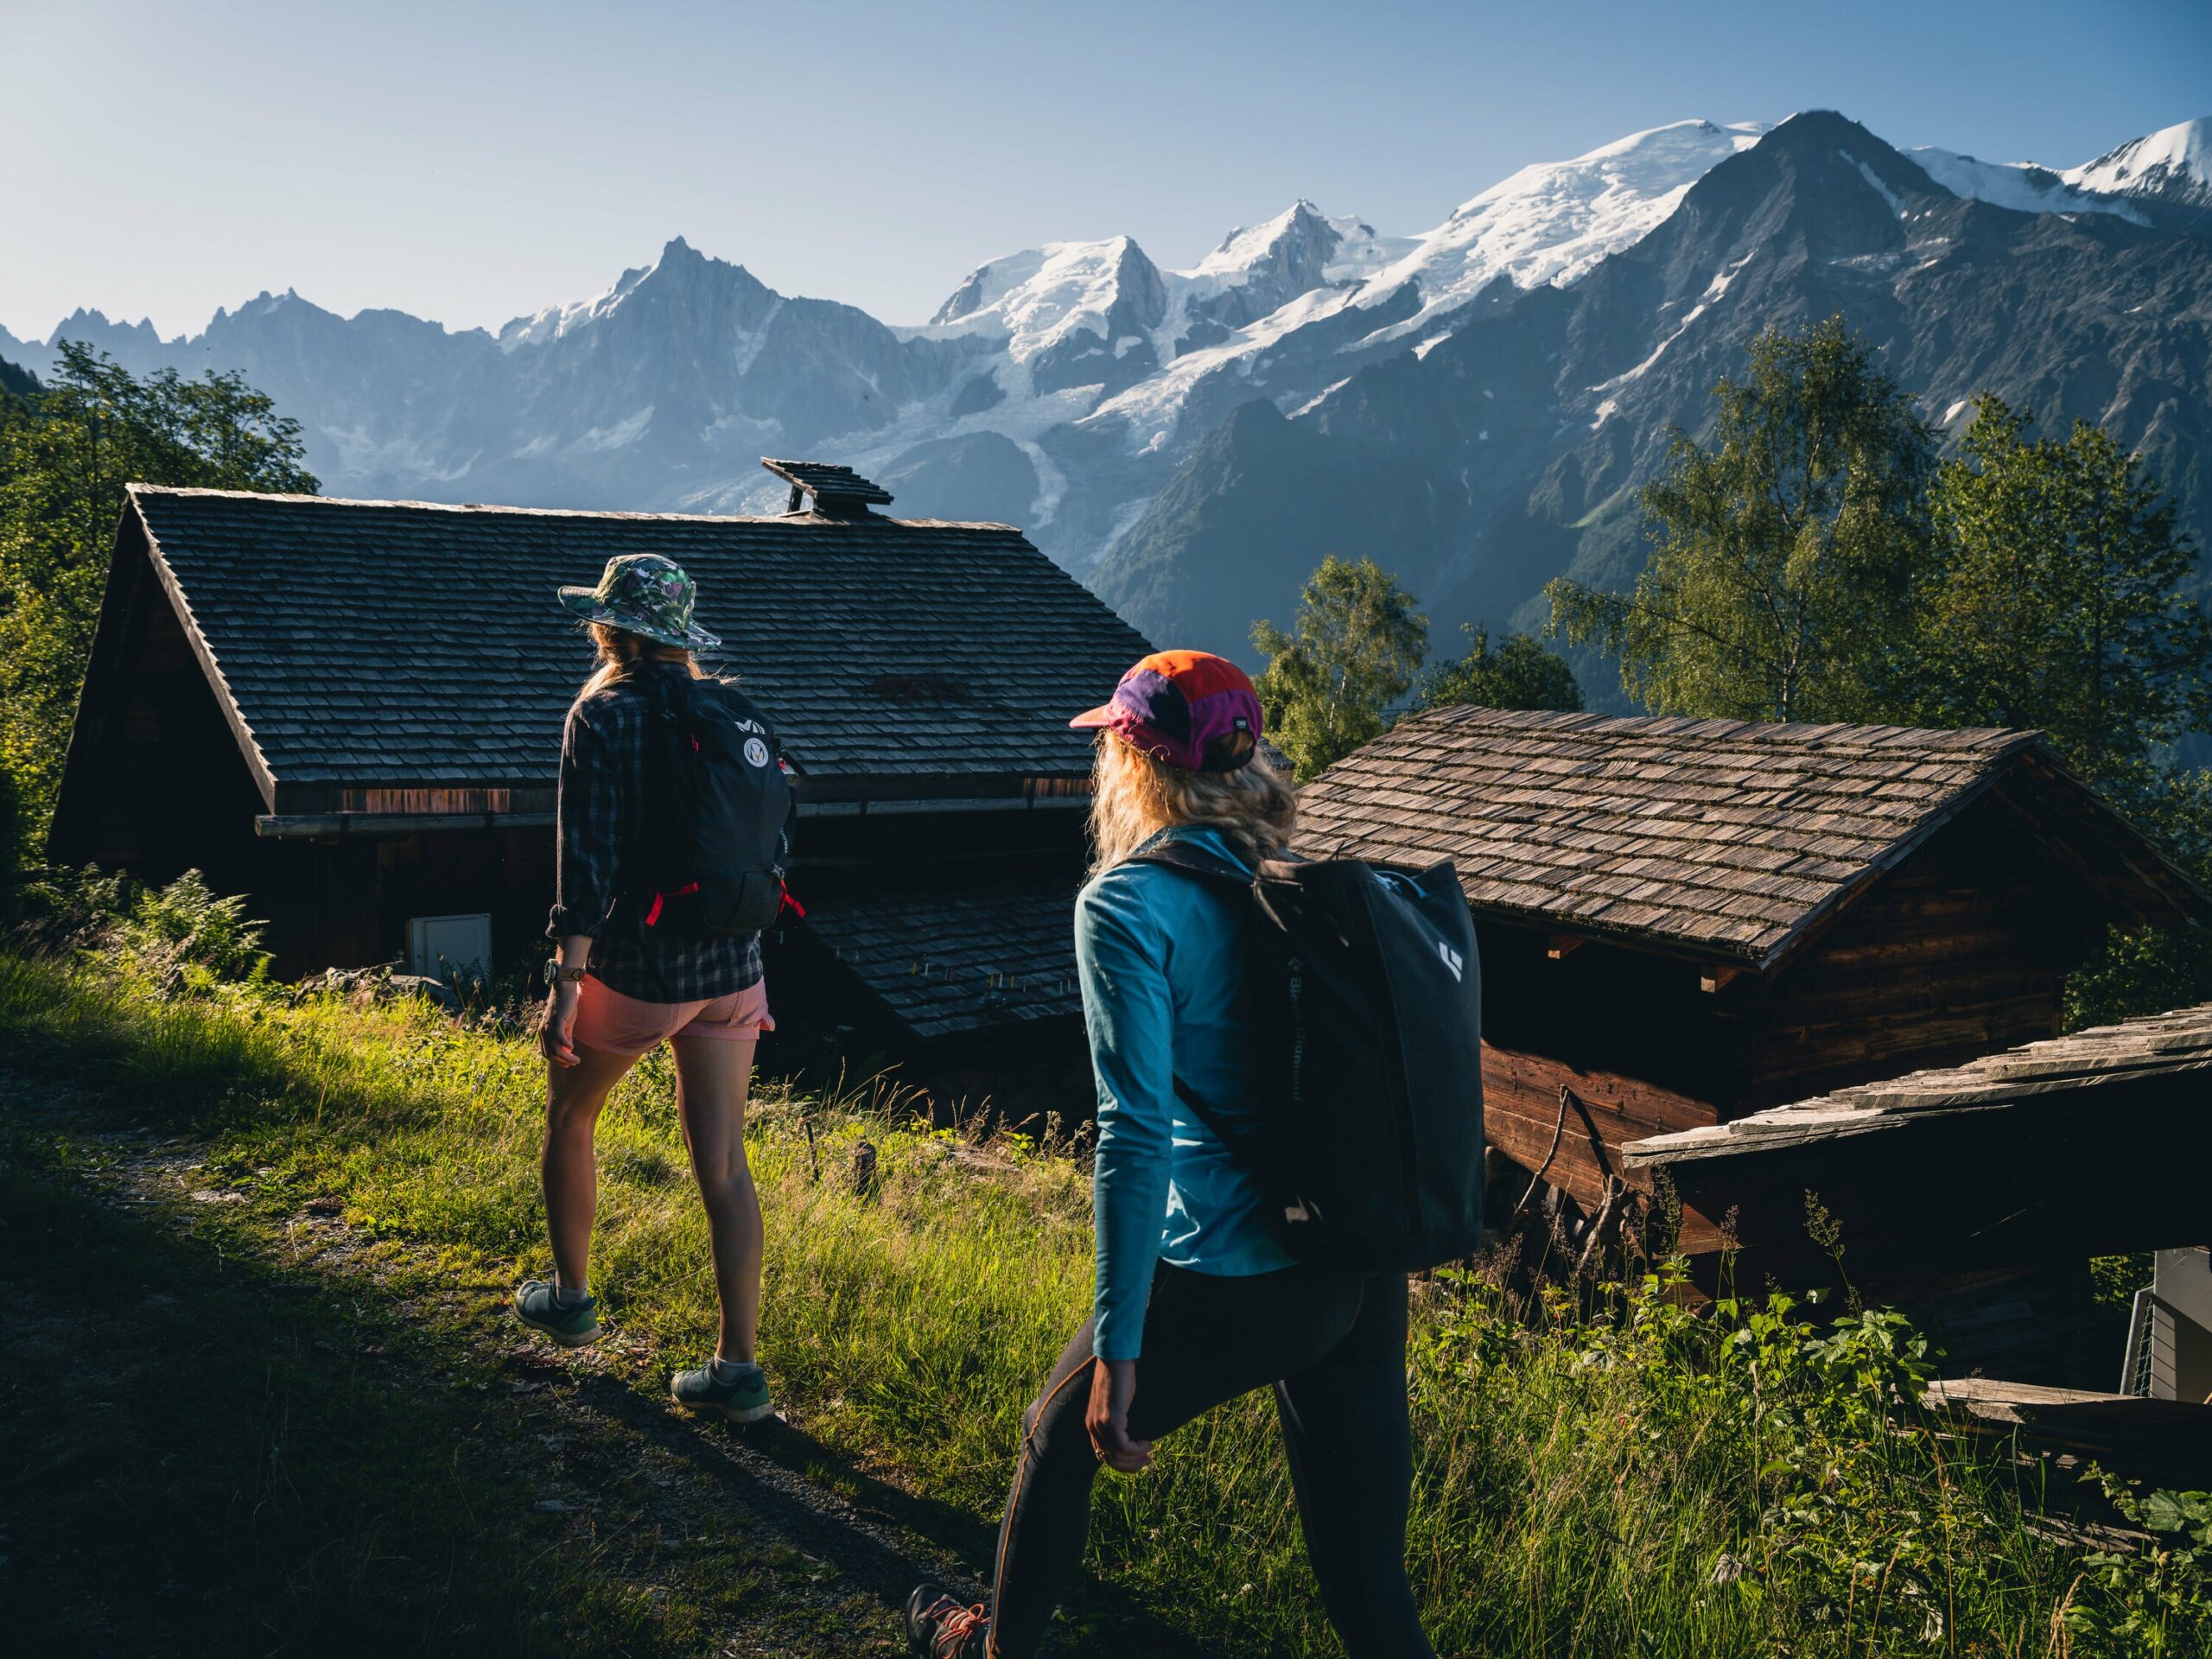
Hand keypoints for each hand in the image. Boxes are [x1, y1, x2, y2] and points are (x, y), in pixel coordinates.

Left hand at [539, 980, 581, 1066]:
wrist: (563, 990)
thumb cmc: (565, 1006)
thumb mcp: (564, 1025)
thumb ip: (565, 1037)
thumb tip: (568, 1050)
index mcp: (544, 1033)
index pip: (547, 1053)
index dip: (556, 1061)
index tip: (567, 1065)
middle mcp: (543, 1032)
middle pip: (550, 1054)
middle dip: (562, 1062)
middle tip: (574, 1063)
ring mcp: (549, 1027)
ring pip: (555, 1049)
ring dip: (566, 1058)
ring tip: (576, 1059)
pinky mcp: (556, 1022)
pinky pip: (559, 1038)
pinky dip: (566, 1045)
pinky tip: (573, 1047)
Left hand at [1085, 1358, 1151, 1472]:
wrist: (1115, 1359)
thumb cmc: (1118, 1377)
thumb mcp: (1115, 1403)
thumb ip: (1116, 1418)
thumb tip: (1130, 1432)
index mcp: (1092, 1424)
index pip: (1103, 1455)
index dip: (1121, 1463)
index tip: (1139, 1459)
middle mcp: (1093, 1427)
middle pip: (1109, 1459)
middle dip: (1130, 1465)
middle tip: (1147, 1461)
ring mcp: (1100, 1424)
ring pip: (1117, 1455)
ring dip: (1135, 1458)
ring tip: (1149, 1451)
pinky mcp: (1111, 1420)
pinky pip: (1123, 1446)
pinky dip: (1136, 1449)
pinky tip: (1147, 1443)